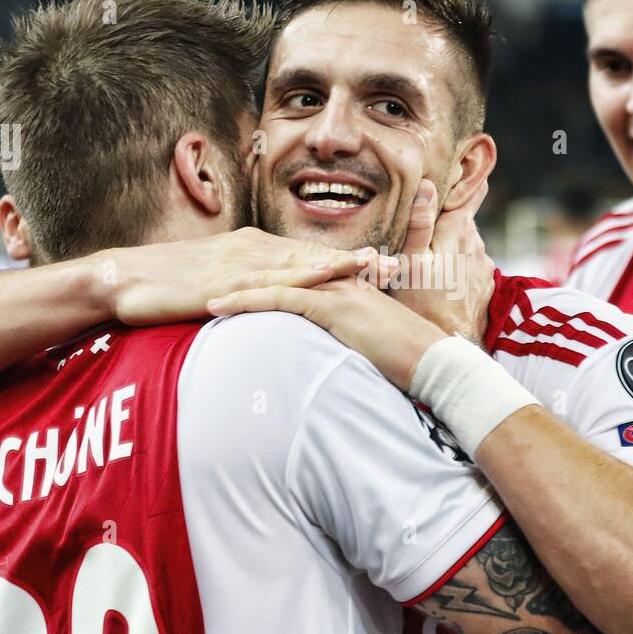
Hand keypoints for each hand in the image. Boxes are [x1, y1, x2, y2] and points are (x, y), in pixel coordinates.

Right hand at [97, 228, 396, 326]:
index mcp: (251, 249)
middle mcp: (250, 248)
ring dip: (337, 264)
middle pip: (312, 254)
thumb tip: (264, 319)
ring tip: (374, 267)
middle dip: (354, 261)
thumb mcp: (213, 290)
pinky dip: (297, 278)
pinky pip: (266, 279)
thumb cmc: (163, 289)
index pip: (306, 256)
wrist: (119, 281)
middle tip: (396, 265)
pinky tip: (321, 281)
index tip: (380, 267)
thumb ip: (243, 297)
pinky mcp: (222, 279)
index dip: (343, 262)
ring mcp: (237, 261)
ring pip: (297, 262)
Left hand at [207, 276, 446, 391]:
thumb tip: (326, 353)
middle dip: (238, 277)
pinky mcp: (332, 306)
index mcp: (345, 285)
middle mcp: (337, 280)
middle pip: (276, 271)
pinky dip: (246, 301)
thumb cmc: (407, 361)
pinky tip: (218, 308)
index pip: (293, 276)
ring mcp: (334, 290)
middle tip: (201, 283)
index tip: (228, 285)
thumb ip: (345, 339)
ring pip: (271, 280)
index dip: (260, 279)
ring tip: (198, 294)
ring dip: (231, 287)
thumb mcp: (368, 344)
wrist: (434, 362)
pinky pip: (279, 298)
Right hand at [392, 178, 494, 343]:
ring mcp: (484, 265)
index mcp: (459, 232)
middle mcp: (477, 244)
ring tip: (432, 251)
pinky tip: (442, 278)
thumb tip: (427, 186)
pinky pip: (470, 263)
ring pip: (466, 242)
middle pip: (465, 217)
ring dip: (452, 242)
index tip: (469, 158)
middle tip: (430, 210)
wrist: (450, 345)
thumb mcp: (411, 263)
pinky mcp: (485, 283)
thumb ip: (419, 224)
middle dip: (451, 213)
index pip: (472, 191)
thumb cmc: (422, 305)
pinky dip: (458, 264)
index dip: (469, 175)